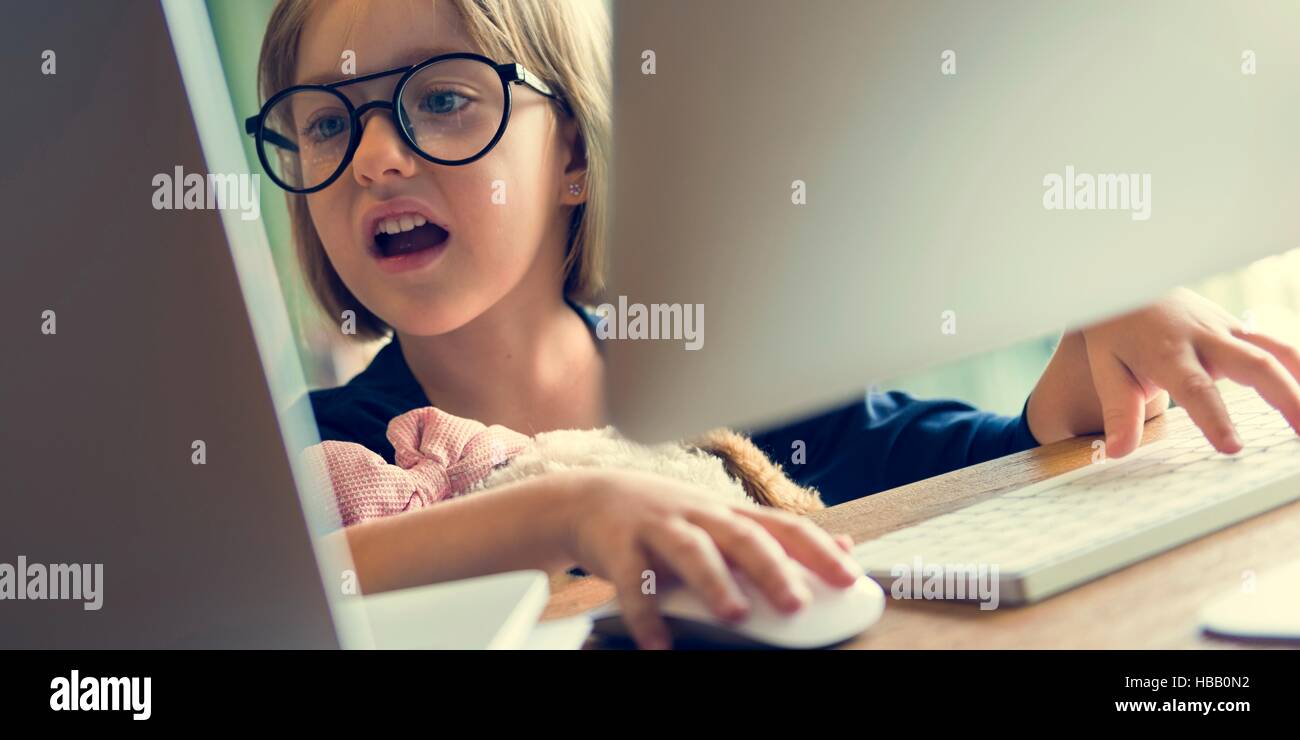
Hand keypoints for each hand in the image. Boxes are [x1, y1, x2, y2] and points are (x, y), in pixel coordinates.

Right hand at [561, 469, 859, 648]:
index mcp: (730, 513)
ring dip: (714, 581)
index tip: (849, 578)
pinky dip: (645, 614)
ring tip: (735, 614)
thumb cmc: (668, 518)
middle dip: (772, 569)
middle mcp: (699, 515)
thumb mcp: (723, 520)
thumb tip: (844, 545)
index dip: (818, 550)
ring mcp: (658, 527)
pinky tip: (659, 643)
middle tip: (796, 603)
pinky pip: (632, 581)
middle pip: (741, 536)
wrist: (590, 498)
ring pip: (691, 549)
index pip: (783, 526)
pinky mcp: (618, 546)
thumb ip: (777, 536)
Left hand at [1079, 287, 1299, 456]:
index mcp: (1167, 352)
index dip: (1215, 417)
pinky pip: (1277, 346)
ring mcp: (1227, 329)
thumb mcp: (1106, 367)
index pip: (1195, 388)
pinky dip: (1299, 367)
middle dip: (1285, 398)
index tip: (1233, 447)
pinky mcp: (1239, 328)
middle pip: (1254, 365)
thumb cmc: (1115, 331)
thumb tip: (1117, 453)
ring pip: (1276, 351)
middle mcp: (1204, 338)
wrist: (1126, 283)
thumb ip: (1119, 410)